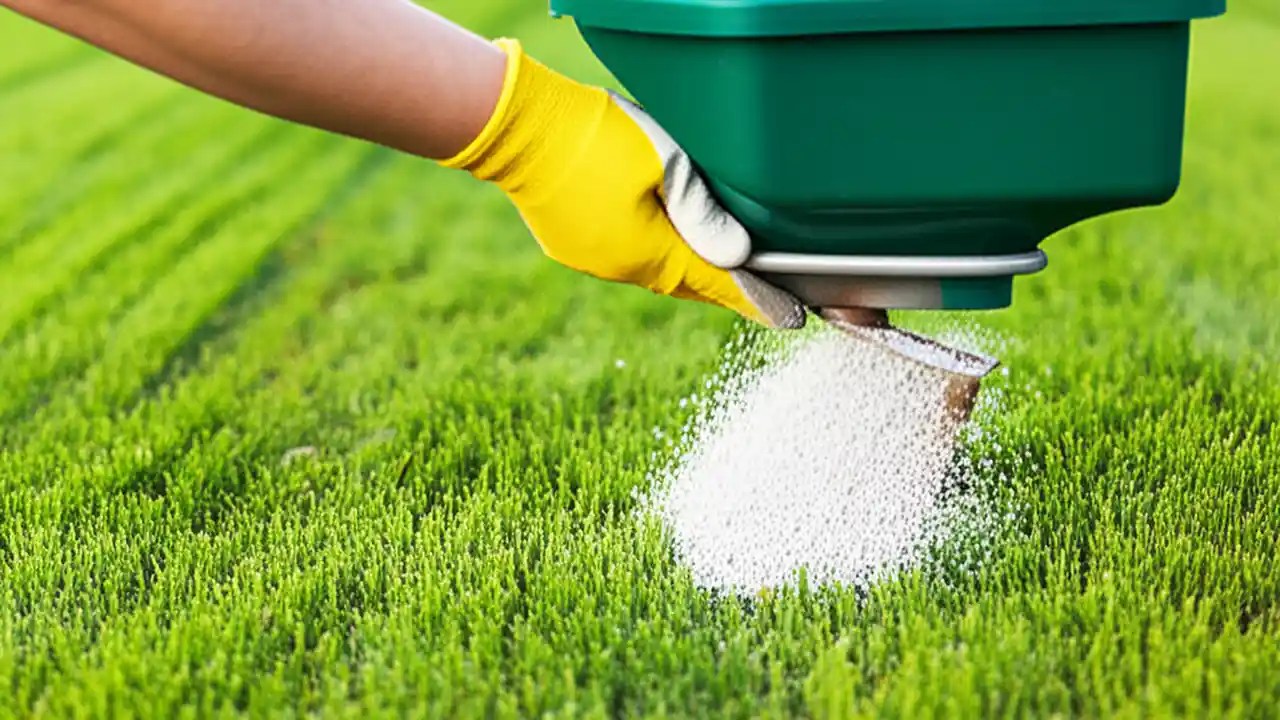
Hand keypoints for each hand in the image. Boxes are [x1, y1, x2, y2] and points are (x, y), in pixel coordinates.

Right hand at [441, 39, 806, 328]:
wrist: (513, 126)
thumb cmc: (592, 135)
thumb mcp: (663, 160)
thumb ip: (703, 209)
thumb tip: (739, 255)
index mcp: (648, 253)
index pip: (718, 284)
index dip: (757, 300)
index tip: (791, 318)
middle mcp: (619, 268)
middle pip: (688, 284)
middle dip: (725, 288)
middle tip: (763, 292)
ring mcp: (589, 259)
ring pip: (655, 270)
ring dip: (687, 269)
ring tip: (719, 266)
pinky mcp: (569, 243)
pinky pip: (625, 256)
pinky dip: (653, 252)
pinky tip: (662, 238)